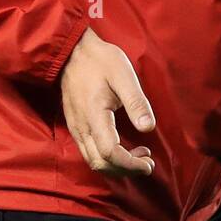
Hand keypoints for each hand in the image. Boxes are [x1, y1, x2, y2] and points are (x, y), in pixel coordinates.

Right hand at [60, 27, 155, 177]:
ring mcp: (75, 128)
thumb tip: (148, 128)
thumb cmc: (99, 60)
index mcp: (94, 115)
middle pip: (101, 163)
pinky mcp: (75, 125)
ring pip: (93, 161)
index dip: (130, 164)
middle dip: (126, 169)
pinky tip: (122, 147)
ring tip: (139, 156)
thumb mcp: (123, 75)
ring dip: (116, 166)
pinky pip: (89, 151)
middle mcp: (81, 127)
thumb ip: (136, 102)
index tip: (149, 163)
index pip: (110, 153)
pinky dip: (107, 158)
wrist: (71, 51)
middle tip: (148, 163)